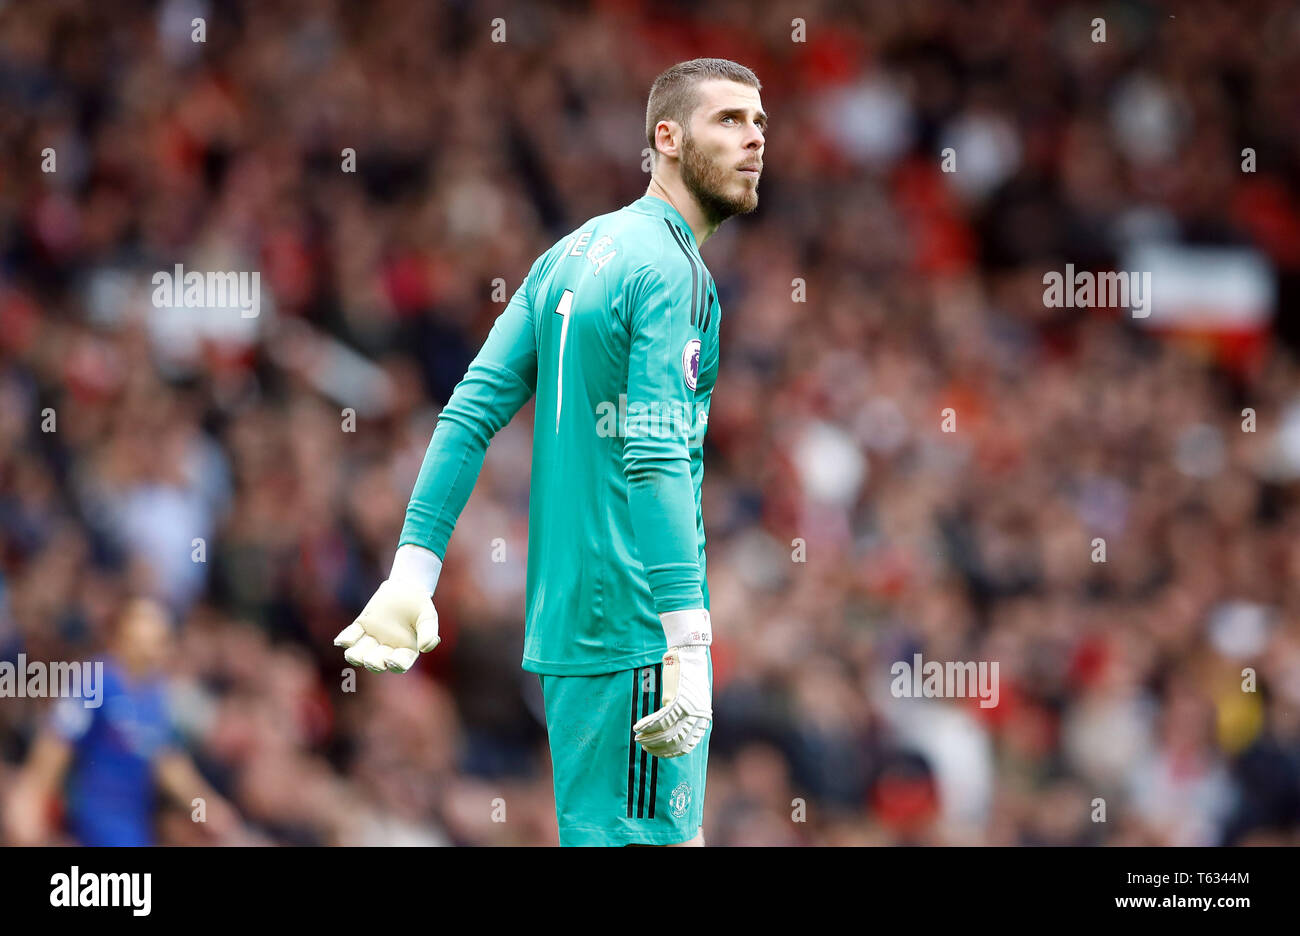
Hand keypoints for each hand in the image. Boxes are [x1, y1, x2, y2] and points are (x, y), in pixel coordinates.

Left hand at [334, 578, 439, 672]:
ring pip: (361, 652)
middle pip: (378, 661)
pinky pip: (351, 636)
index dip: (396, 664)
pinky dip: (346, 639)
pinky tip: (340, 641)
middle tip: (370, 661)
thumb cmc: (420, 604)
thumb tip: (425, 649)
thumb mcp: (428, 616)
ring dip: (355, 656)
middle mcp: (387, 648)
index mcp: (406, 650)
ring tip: (352, 655)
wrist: (405, 586)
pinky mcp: (361, 626)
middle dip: (373, 663)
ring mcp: (373, 638)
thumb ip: (429, 632)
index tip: (391, 660)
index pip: (400, 663)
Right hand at [634, 642, 711, 758]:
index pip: (686, 746)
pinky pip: (659, 719)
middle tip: (644, 747)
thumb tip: (670, 735)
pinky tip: (638, 727)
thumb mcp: (692, 702)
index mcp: (702, 721)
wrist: (689, 655)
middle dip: (657, 748)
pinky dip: (647, 725)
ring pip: (666, 733)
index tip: (657, 752)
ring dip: (650, 738)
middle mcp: (698, 718)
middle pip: (675, 742)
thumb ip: (685, 718)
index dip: (669, 752)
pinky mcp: (677, 700)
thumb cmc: (688, 678)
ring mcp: (688, 710)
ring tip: (639, 738)